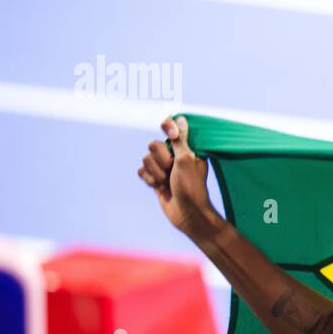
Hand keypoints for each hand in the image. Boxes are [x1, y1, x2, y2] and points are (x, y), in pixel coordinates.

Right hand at [136, 116, 217, 237]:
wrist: (187, 214)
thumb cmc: (192, 187)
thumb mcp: (187, 160)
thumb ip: (180, 140)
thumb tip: (181, 118)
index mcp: (186, 149)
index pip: (171, 128)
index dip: (167, 128)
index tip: (171, 136)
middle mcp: (174, 156)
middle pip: (153, 145)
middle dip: (160, 160)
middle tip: (172, 170)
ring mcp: (164, 168)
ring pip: (145, 159)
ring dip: (156, 173)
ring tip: (168, 183)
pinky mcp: (155, 179)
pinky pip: (141, 171)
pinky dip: (149, 180)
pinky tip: (160, 188)